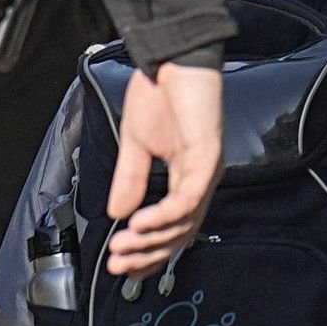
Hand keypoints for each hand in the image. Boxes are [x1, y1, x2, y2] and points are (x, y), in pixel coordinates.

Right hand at [105, 62, 223, 278]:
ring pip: (186, 222)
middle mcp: (201, 178)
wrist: (171, 56)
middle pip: (182, 234)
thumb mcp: (135, 143)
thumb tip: (117, 213)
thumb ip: (130, 179)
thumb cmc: (159, 91)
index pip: (174, 228)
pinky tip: (139, 222)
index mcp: (186, 175)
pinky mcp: (208, 156)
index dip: (151, 253)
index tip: (124, 269)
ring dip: (151, 240)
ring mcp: (207, 169)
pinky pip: (187, 198)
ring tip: (123, 247)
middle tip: (118, 267)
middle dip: (147, 255)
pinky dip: (163, 215)